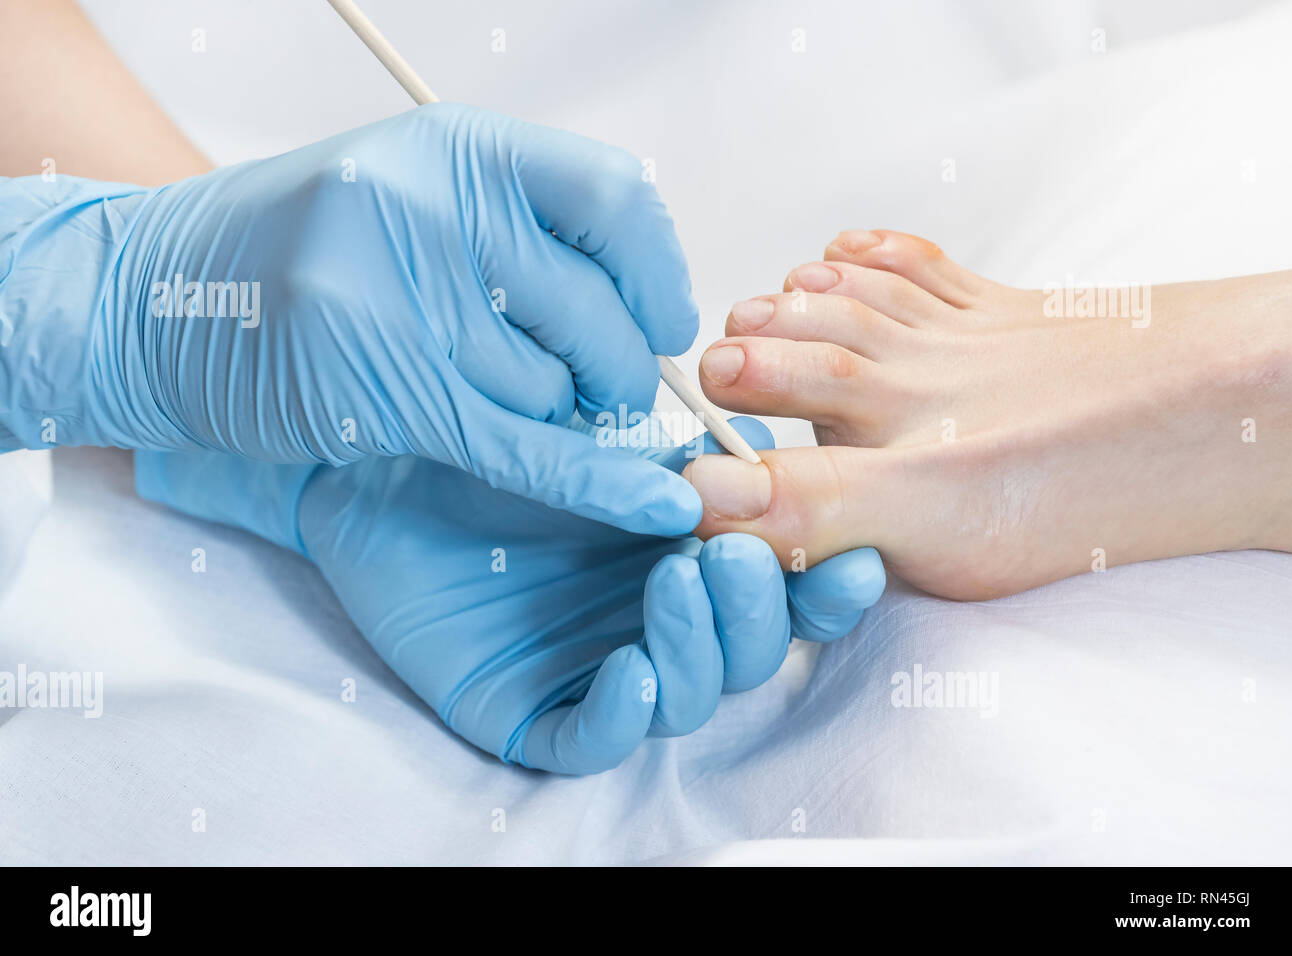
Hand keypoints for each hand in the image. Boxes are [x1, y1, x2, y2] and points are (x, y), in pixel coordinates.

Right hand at [0, 104, 699, 534]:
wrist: (151, 297)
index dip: (659, 272)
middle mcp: (432, 209)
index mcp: (455, 147)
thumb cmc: (296, 250)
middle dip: (622, 370)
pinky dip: (596, 483)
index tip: (666, 319)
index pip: (615, 199)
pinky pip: (521, 446)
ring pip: (551, 388)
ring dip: (550, 415)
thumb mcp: (411, 193)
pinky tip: (654, 504)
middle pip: (596, 310)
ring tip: (493, 396)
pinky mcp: (379, 390)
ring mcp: (399, 298)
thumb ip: (519, 231)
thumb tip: (641, 306)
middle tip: (606, 389)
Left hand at [135, 418, 885, 773]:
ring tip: (676, 579)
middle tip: (736, 557)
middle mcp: (651, 617)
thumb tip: (765, 470)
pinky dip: (623, 713)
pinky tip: (630, 667)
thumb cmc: (480, 438)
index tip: (855, 556)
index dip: (825, 583)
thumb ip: (679, 460)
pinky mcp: (527, 709)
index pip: (779, 587)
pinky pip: (592, 736)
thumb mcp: (594, 435)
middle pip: (748, 652)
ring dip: (700, 646)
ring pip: (687, 697)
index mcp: (683, 550)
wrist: (372, 456)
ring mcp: (594, 665)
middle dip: (760, 609)